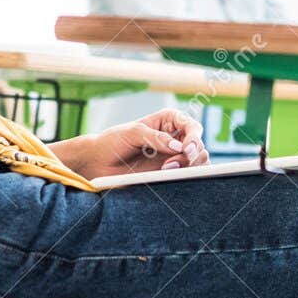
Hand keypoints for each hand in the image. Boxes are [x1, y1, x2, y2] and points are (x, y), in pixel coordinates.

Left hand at [54, 108, 210, 180]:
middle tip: (170, 164)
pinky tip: (171, 177)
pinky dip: (187, 177)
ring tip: (166, 170)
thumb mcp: (132, 133)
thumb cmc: (113, 141)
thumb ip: (155, 137)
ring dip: (189, 166)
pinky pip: (189, 175)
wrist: (99, 163)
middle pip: (198, 146)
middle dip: (190, 155)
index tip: (186, 149)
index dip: (194, 137)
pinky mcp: (170, 173)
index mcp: (169, 121)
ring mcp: (174, 156)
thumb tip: (178, 147)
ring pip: (198, 161)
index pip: (192, 127)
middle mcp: (175, 137)